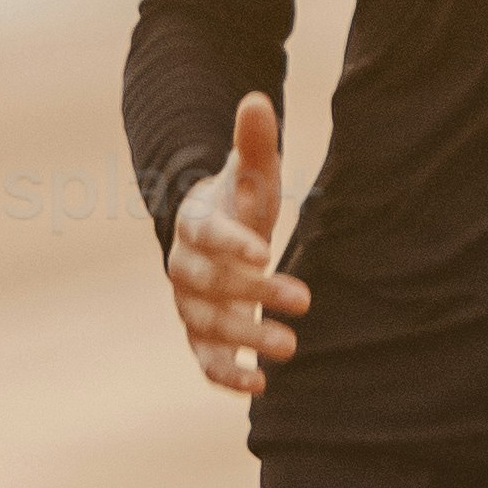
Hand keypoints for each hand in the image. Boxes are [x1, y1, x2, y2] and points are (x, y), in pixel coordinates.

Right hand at [160, 91, 309, 398]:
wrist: (215, 239)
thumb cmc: (239, 203)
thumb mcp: (252, 173)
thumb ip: (254, 142)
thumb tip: (256, 99)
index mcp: (194, 223)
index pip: (206, 234)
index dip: (231, 243)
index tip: (264, 250)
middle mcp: (185, 268)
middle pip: (210, 284)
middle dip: (254, 292)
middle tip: (303, 299)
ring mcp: (190, 306)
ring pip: (207, 327)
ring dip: (246, 339)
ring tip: (290, 347)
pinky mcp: (201, 338)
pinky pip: (206, 361)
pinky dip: (227, 376)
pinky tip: (260, 388)